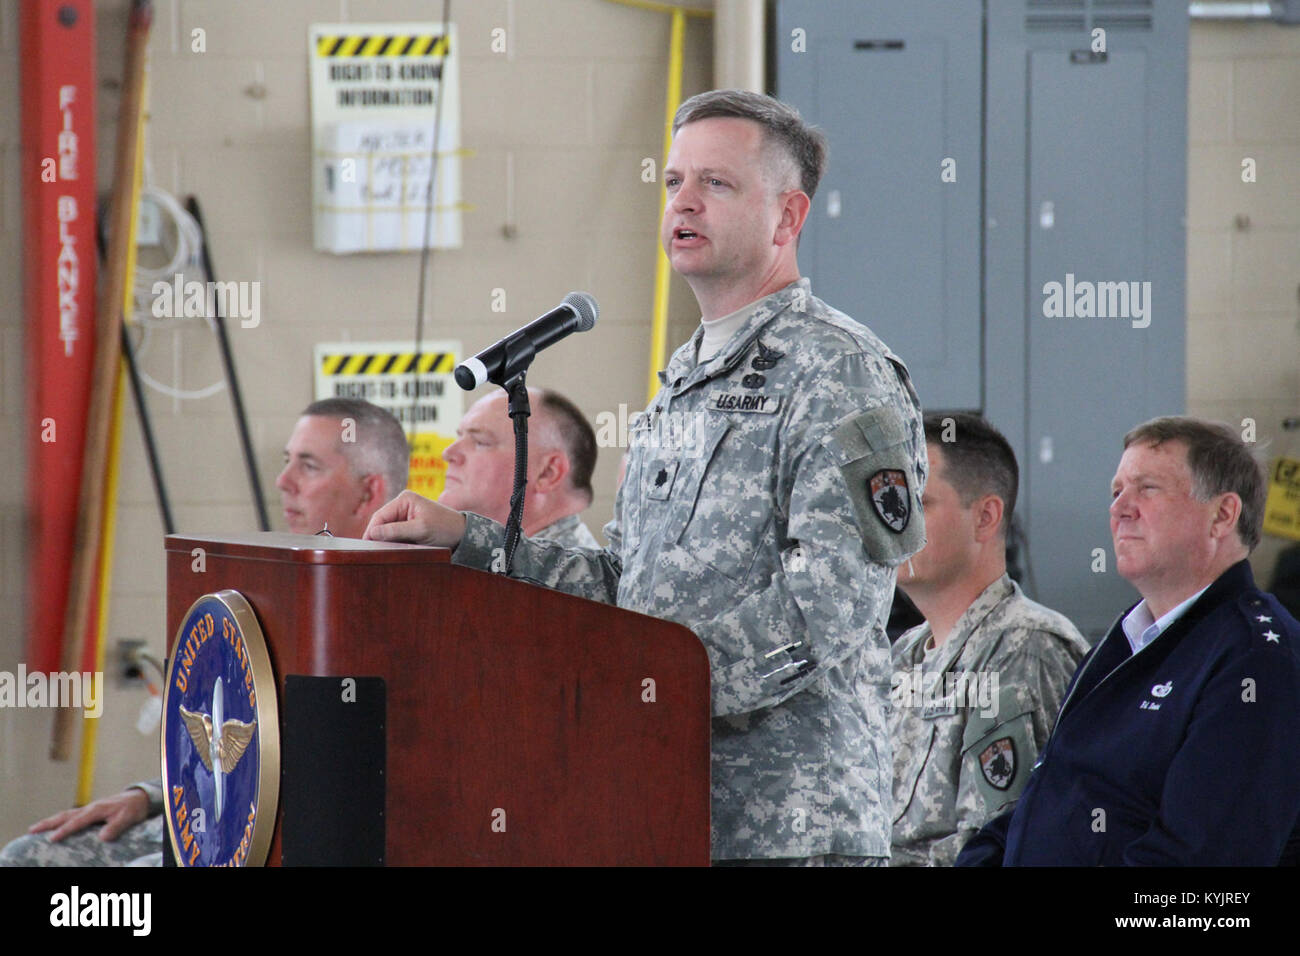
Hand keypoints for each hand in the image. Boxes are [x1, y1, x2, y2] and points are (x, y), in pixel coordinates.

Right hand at [28, 788, 149, 842]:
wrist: (139, 798)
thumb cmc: (133, 808)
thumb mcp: (128, 818)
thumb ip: (115, 827)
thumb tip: (102, 838)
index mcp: (97, 810)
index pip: (77, 822)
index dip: (64, 830)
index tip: (51, 839)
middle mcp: (90, 808)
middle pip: (65, 815)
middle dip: (48, 823)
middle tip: (31, 830)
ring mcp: (89, 808)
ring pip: (65, 814)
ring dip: (50, 821)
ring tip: (35, 828)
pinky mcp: (90, 811)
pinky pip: (71, 816)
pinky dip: (60, 820)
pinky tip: (54, 826)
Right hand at [363, 490, 467, 546]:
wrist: (463, 534)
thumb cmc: (445, 528)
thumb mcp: (421, 530)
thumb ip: (396, 530)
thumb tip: (373, 532)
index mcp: (405, 499)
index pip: (380, 516)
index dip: (372, 531)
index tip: (365, 546)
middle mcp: (403, 504)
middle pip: (382, 522)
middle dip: (378, 536)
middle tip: (372, 552)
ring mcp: (405, 515)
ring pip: (387, 530)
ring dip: (386, 540)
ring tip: (382, 552)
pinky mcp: (409, 525)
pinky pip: (395, 534)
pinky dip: (393, 542)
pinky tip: (393, 550)